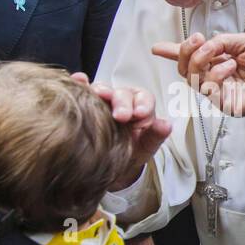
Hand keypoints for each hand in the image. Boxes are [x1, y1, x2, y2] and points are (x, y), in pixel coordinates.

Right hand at [72, 72, 171, 189]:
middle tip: (121, 116)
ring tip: (98, 94)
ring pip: (102, 89)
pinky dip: (80, 83)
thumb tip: (166, 125)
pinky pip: (83, 89)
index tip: (142, 114)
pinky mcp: (86, 102)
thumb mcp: (146, 146)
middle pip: (122, 93)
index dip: (143, 104)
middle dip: (122, 102)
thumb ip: (156, 135)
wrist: (112, 164)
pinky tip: (78, 80)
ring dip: (100, 90)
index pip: (144, 98)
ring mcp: (102, 100)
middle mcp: (121, 99)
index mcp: (140, 106)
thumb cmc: (131, 151)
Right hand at [150, 33, 244, 123]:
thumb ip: (221, 41)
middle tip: (197, 40)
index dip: (174, 52)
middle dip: (185, 52)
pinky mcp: (227, 105)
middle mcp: (217, 79)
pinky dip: (215, 74)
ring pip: (192, 79)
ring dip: (200, 60)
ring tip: (217, 51)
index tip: (157, 48)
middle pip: (186, 70)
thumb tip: (202, 42)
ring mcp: (221, 93)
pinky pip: (209, 90)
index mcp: (221, 62)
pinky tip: (230, 66)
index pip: (193, 59)